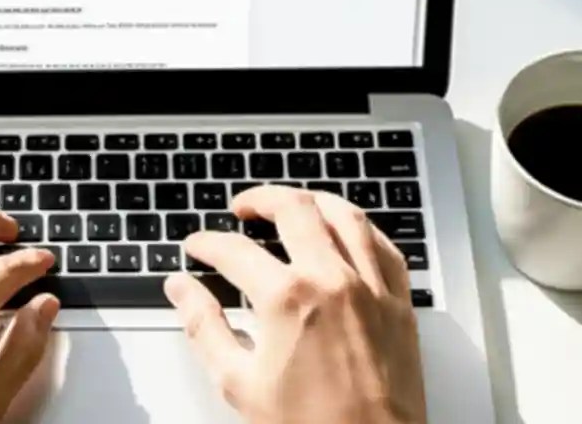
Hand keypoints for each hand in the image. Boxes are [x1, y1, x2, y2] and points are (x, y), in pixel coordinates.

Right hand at [166, 185, 425, 423]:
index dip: (207, 243)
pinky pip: (384, 247)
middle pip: (293, 208)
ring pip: (344, 214)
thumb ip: (204, 327)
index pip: (233, 249)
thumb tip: (182, 290)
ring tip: (291, 204)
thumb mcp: (237, 382)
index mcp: (286, 299)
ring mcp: (372, 288)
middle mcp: (332, 280)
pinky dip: (361, 230)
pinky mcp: (400, 304)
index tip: (198, 247)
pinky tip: (346, 232)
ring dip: (311, 200)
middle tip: (243, 208)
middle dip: (260, 199)